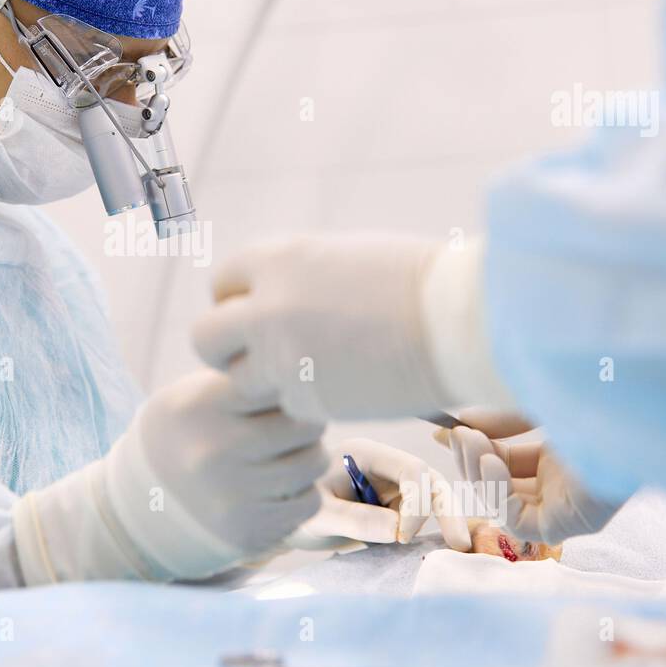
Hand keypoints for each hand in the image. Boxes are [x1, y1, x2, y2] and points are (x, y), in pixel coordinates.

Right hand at [13, 369, 327, 582]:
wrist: (144, 503)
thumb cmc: (185, 433)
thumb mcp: (195, 393)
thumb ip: (245, 378)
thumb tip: (307, 365)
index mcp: (201, 406)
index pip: (280, 383)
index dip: (289, 384)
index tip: (280, 393)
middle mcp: (215, 451)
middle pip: (306, 425)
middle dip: (303, 422)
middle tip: (287, 426)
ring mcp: (232, 495)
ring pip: (313, 463)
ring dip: (306, 457)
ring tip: (280, 456)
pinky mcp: (249, 530)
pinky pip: (308, 501)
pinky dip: (299, 493)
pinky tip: (274, 488)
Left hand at [192, 234, 451, 421]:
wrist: (460, 322)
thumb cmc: (419, 281)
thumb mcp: (344, 257)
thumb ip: (298, 276)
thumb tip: (278, 292)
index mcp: (279, 259)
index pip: (222, 282)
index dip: (237, 301)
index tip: (257, 312)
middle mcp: (268, 307)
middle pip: (205, 337)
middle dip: (225, 349)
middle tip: (256, 355)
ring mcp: (282, 358)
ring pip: (236, 383)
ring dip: (260, 385)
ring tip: (302, 375)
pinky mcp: (306, 400)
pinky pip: (284, 408)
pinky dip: (302, 405)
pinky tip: (340, 388)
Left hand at [289, 438, 471, 551]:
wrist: (280, 525)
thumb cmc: (290, 509)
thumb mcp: (316, 515)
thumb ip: (354, 519)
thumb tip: (398, 529)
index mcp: (367, 455)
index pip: (412, 469)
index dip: (416, 502)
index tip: (400, 536)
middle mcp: (384, 467)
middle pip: (430, 482)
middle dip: (448, 511)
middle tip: (460, 545)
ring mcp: (390, 489)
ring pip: (431, 503)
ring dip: (442, 523)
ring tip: (455, 552)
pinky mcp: (391, 510)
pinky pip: (420, 521)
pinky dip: (431, 534)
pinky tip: (445, 551)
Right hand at [436, 410, 622, 544]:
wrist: (632, 405)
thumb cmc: (594, 401)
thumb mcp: (534, 407)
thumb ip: (495, 421)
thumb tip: (450, 430)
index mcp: (560, 457)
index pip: (505, 460)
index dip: (474, 447)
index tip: (447, 429)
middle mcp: (564, 485)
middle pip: (501, 484)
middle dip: (472, 459)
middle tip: (456, 434)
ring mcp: (567, 506)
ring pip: (504, 505)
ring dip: (479, 473)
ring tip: (469, 440)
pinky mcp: (570, 524)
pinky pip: (519, 521)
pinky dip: (497, 492)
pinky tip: (492, 461)